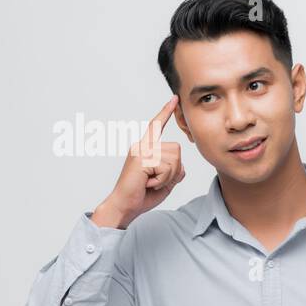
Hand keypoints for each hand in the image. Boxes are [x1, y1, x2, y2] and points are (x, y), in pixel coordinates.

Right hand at [91, 96, 186, 228]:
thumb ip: (174, 171)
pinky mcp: (141, 158)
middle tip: (156, 181)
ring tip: (151, 182)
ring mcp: (141, 151)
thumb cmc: (141, 195)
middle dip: (174, 170)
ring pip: (174, 159)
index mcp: (145, 148)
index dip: (166, 112)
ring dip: (168, 177)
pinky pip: (166, 168)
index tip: (174, 99)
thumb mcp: (164, 182)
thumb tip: (181, 166)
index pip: (157, 127)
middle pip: (177, 149)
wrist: (124, 207)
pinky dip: (162, 180)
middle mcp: (142, 146)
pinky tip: (148, 183)